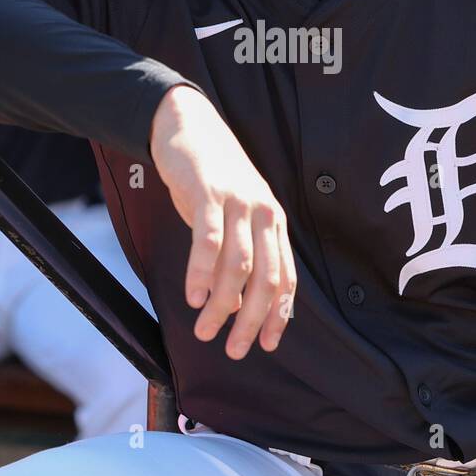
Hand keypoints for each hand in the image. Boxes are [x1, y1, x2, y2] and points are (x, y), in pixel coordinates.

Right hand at [150, 84, 296, 358]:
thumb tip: (235, 304)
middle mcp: (264, 214)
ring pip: (238, 264)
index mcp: (274, 223)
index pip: (285, 278)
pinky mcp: (209, 192)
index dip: (278, 315)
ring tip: (204, 328)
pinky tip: (193, 295)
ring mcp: (238, 202)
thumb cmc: (212, 178)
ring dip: (222, 303)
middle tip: (234, 350)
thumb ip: (238, 254)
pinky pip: (209, 240)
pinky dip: (202, 272)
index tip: (266, 345)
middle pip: (266, 278)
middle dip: (251, 320)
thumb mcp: (233, 217)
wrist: (191, 126)